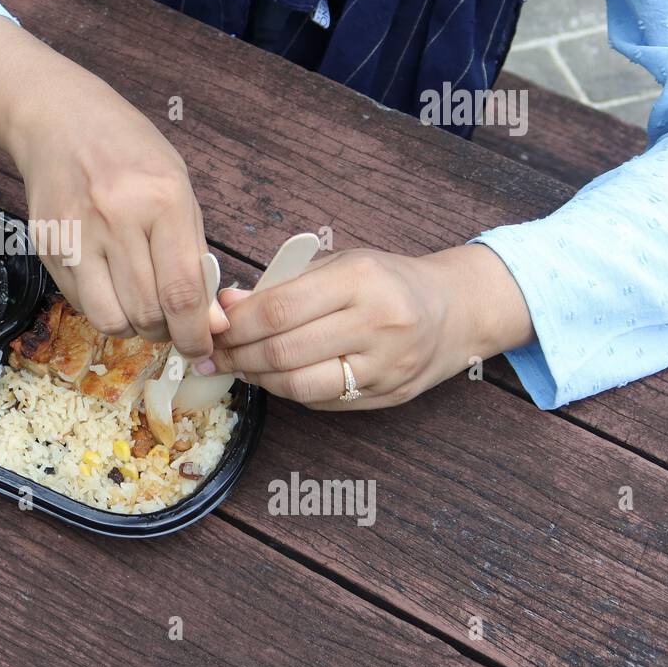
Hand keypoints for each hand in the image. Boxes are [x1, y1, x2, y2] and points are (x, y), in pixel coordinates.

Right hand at [0, 15, 225, 357]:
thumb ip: (193, 253)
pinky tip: (112, 289)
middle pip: (147, 313)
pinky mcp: (50, 249)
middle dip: (166, 333)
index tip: (203, 348)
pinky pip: (81, 304)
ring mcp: (78, 236)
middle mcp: (117, 219)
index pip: (182, 292)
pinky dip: (103, 310)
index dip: (196, 334)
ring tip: (143, 313)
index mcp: (162, 201)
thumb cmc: (129, 152)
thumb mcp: (177, 187)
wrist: (59, 121)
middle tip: (173, 326)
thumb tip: (208, 320)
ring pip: (110, 319)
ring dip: (133, 329)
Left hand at [206, 245, 534, 408]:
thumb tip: (226, 306)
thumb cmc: (387, 280)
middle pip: (284, 351)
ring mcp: (385, 366)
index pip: (280, 309)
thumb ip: (284, 285)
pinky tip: (273, 376)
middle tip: (213, 353)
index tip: (213, 326)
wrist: (455, 310)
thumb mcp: (340, 265)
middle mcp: (377, 324)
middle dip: (238, 355)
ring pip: (298, 385)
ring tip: (239, 366)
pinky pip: (320, 402)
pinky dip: (287, 391)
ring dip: (257, 378)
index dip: (237, 323)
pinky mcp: (387, 396)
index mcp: (361, 280)